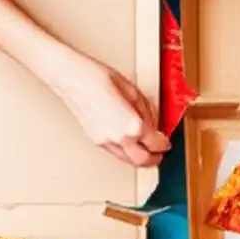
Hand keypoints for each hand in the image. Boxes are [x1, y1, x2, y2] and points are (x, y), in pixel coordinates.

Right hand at [51, 57, 168, 166]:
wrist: (73, 79)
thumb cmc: (98, 78)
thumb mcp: (133, 92)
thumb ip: (146, 111)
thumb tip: (152, 123)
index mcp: (132, 126)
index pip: (155, 143)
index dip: (164, 143)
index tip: (166, 141)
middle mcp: (119, 138)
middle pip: (142, 160)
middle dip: (154, 158)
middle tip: (160, 154)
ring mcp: (106, 141)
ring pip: (128, 160)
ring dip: (139, 158)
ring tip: (145, 150)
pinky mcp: (96, 140)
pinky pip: (116, 153)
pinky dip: (126, 152)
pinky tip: (129, 143)